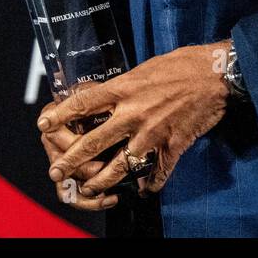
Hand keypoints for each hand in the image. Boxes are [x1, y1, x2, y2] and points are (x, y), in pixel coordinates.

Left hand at [38, 42, 230, 198]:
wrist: (214, 74)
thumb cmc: (177, 66)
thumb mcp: (139, 70)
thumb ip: (119, 88)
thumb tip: (100, 96)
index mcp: (122, 89)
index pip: (82, 104)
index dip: (60, 115)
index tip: (43, 125)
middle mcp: (132, 113)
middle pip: (94, 141)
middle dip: (71, 159)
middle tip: (56, 172)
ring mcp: (153, 132)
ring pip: (121, 164)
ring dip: (103, 179)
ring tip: (90, 188)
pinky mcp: (174, 144)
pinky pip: (158, 170)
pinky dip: (151, 183)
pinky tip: (144, 191)